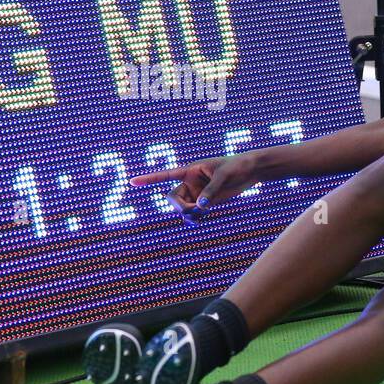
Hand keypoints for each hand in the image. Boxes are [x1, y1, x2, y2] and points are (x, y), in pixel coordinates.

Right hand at [128, 154, 260, 215]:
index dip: (148, 179)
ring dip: (189, 215)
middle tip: (197, 211)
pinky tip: (203, 217)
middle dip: (181, 208)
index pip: (165, 175)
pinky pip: (192, 214)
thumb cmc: (238, 165)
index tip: (131, 181)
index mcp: (190, 170)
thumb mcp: (224, 175)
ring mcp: (196, 193)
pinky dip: (194, 218)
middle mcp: (190, 182)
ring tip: (203, 214)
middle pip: (173, 199)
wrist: (252, 170)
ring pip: (182, 209)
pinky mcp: (205, 202)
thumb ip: (211, 190)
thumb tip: (201, 206)